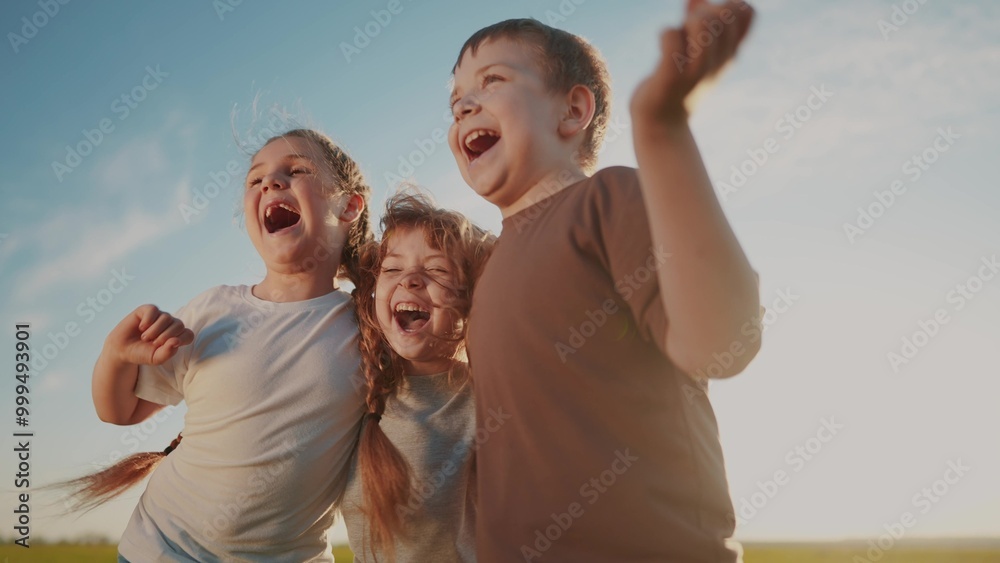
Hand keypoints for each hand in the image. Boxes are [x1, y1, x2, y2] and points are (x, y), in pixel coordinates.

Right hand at [106, 305, 193, 365]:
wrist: (123, 349)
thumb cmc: (142, 353)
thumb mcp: (156, 358)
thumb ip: (168, 352)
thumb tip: (176, 341)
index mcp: (176, 336)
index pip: (188, 334)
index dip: (180, 340)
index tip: (166, 346)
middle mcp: (170, 324)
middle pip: (179, 325)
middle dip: (165, 336)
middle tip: (153, 343)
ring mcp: (159, 316)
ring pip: (166, 317)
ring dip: (155, 330)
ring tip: (145, 338)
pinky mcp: (147, 310)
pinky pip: (154, 310)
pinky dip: (148, 320)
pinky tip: (141, 327)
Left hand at [630, 0, 754, 127]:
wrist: (660, 124)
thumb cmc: (677, 84)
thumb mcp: (694, 52)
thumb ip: (696, 23)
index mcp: (729, 54)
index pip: (747, 11)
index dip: (729, 4)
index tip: (709, 20)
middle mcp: (718, 62)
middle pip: (725, 12)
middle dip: (704, 10)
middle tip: (688, 29)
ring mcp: (696, 70)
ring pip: (702, 22)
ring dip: (686, 23)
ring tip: (678, 39)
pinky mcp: (671, 76)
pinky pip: (670, 35)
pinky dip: (665, 35)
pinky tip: (662, 51)